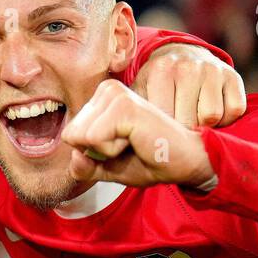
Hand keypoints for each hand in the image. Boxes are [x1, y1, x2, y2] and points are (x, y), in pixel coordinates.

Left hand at [62, 79, 215, 188]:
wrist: (187, 161)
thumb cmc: (152, 160)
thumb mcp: (109, 168)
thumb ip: (84, 166)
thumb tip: (74, 155)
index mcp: (102, 98)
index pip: (70, 134)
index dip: (92, 152)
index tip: (122, 148)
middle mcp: (107, 89)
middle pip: (72, 135)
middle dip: (98, 151)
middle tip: (130, 146)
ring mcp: (116, 94)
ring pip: (82, 137)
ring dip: (107, 151)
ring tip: (135, 142)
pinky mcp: (124, 106)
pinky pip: (94, 139)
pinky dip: (113, 150)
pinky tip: (137, 141)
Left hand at [131, 43, 245, 127]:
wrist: (185, 55)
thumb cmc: (156, 86)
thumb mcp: (138, 92)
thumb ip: (125, 110)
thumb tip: (111, 135)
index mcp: (160, 70)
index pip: (164, 118)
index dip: (162, 131)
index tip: (159, 131)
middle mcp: (187, 66)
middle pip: (188, 120)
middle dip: (183, 130)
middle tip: (178, 128)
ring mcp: (212, 69)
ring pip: (211, 116)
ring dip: (205, 124)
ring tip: (193, 117)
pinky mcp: (233, 75)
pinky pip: (234, 110)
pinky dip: (226, 118)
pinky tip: (212, 110)